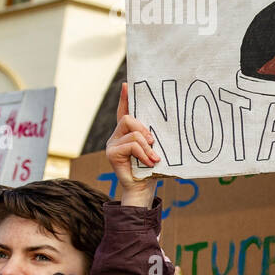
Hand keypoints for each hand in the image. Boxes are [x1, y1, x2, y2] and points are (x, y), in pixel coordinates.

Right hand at [107, 82, 161, 206]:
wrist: (143, 189)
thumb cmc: (152, 169)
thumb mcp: (155, 149)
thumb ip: (153, 138)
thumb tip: (163, 129)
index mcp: (127, 133)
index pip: (124, 111)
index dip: (125, 98)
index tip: (127, 85)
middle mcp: (117, 136)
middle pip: (128, 119)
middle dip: (144, 129)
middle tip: (154, 142)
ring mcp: (112, 144)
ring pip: (133, 133)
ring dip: (147, 147)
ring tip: (154, 158)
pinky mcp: (111, 153)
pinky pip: (131, 145)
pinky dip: (143, 153)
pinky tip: (149, 162)